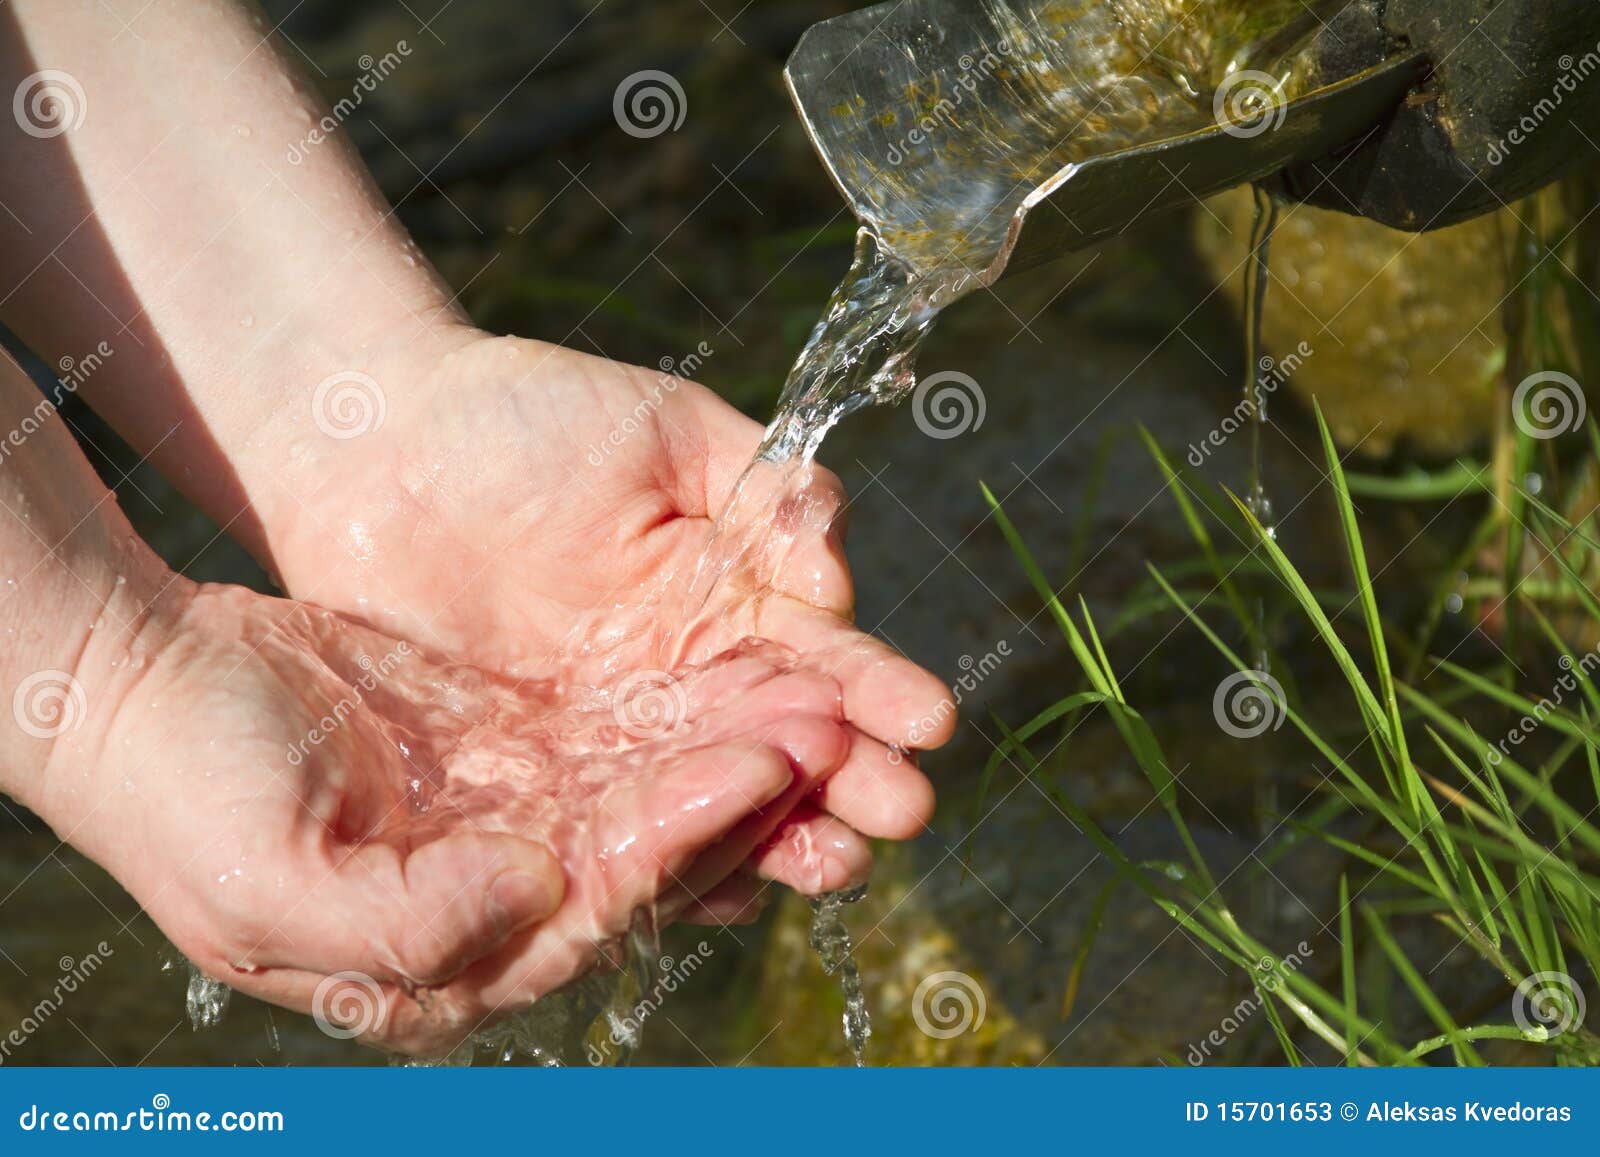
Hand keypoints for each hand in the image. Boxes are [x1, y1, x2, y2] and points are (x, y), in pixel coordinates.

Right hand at [50, 572, 858, 1055]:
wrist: (144, 683)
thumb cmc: (184, 796)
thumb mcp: (269, 884)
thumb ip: (408, 925)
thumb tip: (539, 894)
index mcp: (454, 957)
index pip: (599, 911)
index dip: (682, 844)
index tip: (755, 771)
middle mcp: (505, 893)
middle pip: (653, 850)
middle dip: (746, 797)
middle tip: (833, 731)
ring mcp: (518, 810)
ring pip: (656, 782)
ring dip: (738, 742)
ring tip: (825, 691)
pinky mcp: (520, 737)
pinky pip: (625, 722)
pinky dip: (690, 700)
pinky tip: (755, 659)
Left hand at [260, 330, 950, 889]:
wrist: (374, 446)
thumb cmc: (524, 414)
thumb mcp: (666, 430)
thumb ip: (764, 492)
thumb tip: (833, 585)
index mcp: (724, 596)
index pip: (817, 655)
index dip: (875, 689)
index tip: (928, 723)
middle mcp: (681, 679)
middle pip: (779, 743)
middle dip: (847, 779)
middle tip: (903, 812)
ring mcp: (611, 735)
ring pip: (708, 796)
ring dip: (775, 834)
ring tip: (835, 863)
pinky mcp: (535, 776)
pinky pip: (610, 827)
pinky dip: (668, 861)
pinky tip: (722, 892)